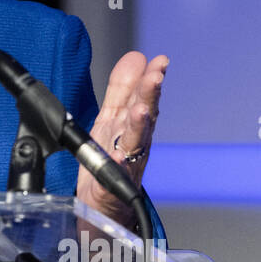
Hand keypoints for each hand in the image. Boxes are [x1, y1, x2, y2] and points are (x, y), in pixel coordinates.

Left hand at [76, 51, 168, 228]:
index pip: (144, 99)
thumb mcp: (113, 118)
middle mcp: (134, 144)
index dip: (150, 80)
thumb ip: (122, 89)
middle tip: (155, 76)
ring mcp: (126, 166)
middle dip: (150, 96)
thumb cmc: (110, 160)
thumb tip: (137, 57)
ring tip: (140, 110)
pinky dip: (117, 166)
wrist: (101, 204)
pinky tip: (116, 156)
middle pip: (144, 117)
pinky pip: (115, 177)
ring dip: (139, 126)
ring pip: (135, 143)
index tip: (159, 61)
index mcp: (132, 126)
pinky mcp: (113, 187)